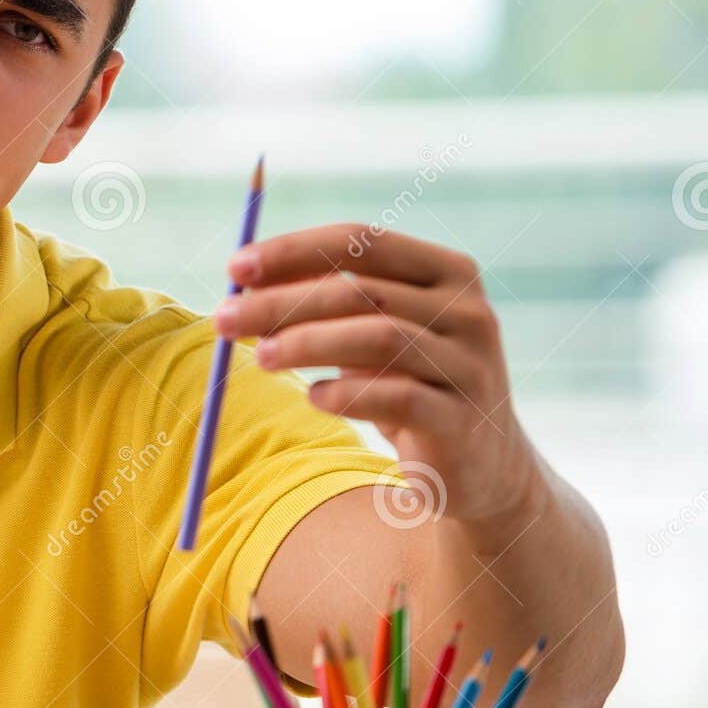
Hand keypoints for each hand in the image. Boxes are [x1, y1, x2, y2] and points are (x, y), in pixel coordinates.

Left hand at [216, 224, 539, 531]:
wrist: (482, 467)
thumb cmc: (410, 385)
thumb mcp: (374, 333)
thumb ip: (328, 300)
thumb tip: (245, 282)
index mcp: (447, 272)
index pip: (363, 241)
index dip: (295, 249)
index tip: (234, 268)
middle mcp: (467, 311)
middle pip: (362, 289)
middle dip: (283, 301)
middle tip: (224, 318)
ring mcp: (470, 365)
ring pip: (380, 337)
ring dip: (308, 343)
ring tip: (260, 357)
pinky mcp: (462, 420)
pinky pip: (399, 397)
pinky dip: (347, 394)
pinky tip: (313, 399)